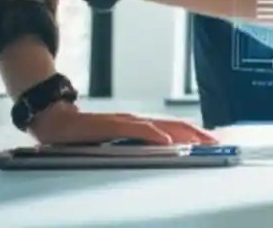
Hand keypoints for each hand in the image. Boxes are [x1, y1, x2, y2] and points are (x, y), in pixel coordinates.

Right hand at [27, 101, 216, 145]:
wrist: (56, 121)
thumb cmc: (84, 134)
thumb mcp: (114, 141)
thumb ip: (134, 144)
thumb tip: (158, 152)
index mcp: (139, 125)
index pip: (173, 128)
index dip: (195, 133)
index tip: (213, 141)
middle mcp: (136, 120)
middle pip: (174, 125)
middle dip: (197, 133)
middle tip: (217, 142)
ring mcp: (124, 121)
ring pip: (160, 126)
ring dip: (183, 133)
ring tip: (201, 141)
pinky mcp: (110, 126)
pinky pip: (136, 131)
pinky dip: (153, 136)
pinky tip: (167, 142)